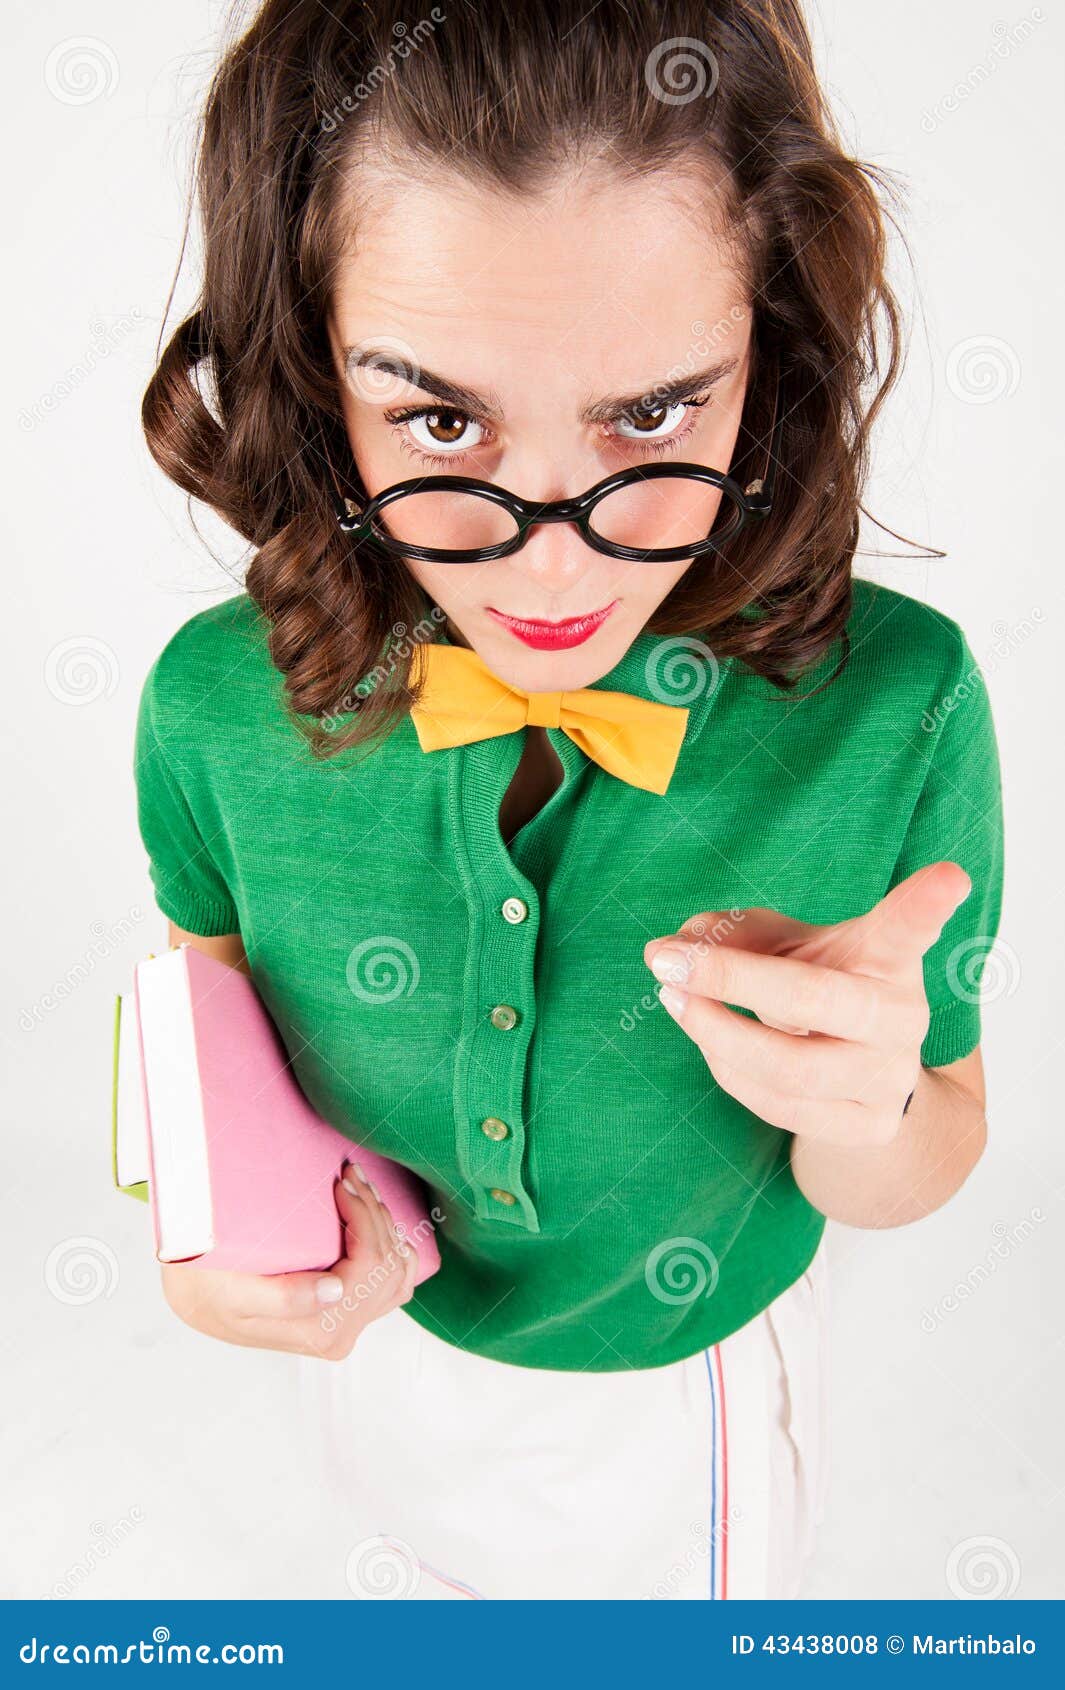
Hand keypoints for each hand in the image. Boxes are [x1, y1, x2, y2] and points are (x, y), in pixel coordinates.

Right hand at [159, 1157, 418, 1357]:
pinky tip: (369, 1215)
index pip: (370, 1266)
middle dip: (374, 1211)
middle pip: (388, 1265)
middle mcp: (340, 1334)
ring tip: (357, 1187)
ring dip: (385, 1223)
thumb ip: (284, 1298)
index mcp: (320, 1330)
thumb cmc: (205, 1287)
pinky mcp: (349, 1312)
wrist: (193, 1295)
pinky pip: (393, 1281)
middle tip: (348, 1173)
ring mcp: (348, 1325)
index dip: (364, 1217)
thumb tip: (335, 1292)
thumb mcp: (234, 1292)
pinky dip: (391, 1244)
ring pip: (398, 1271)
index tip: (340, 1182)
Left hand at [643, 861, 971, 1149]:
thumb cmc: (816, 984)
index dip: (927, 903)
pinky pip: (781, 1107)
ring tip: (672, 997)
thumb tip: (678, 944)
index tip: (950, 876)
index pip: (908, 928)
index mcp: (890, 957)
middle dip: (730, 978)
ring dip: (714, 1032)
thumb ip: (734, 932)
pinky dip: (729, 1071)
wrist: (859, 1069)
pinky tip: (708, 1040)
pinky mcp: (869, 1127)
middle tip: (665, 959)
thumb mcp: (783, 943)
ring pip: (789, 1068)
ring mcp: (891, 1079)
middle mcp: (903, 1018)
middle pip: (814, 1000)